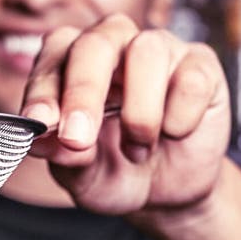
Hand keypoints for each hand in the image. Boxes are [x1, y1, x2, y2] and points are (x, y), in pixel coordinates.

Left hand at [21, 15, 230, 216]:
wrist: (165, 195)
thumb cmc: (116, 174)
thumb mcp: (84, 179)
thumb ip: (63, 159)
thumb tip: (44, 140)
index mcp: (72, 64)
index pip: (52, 60)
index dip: (43, 91)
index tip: (40, 124)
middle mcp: (114, 46)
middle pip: (95, 43)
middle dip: (83, 93)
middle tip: (79, 139)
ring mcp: (160, 50)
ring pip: (146, 52)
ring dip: (138, 115)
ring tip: (137, 152)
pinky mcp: (200, 67)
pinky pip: (191, 80)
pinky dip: (179, 118)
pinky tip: (174, 135)